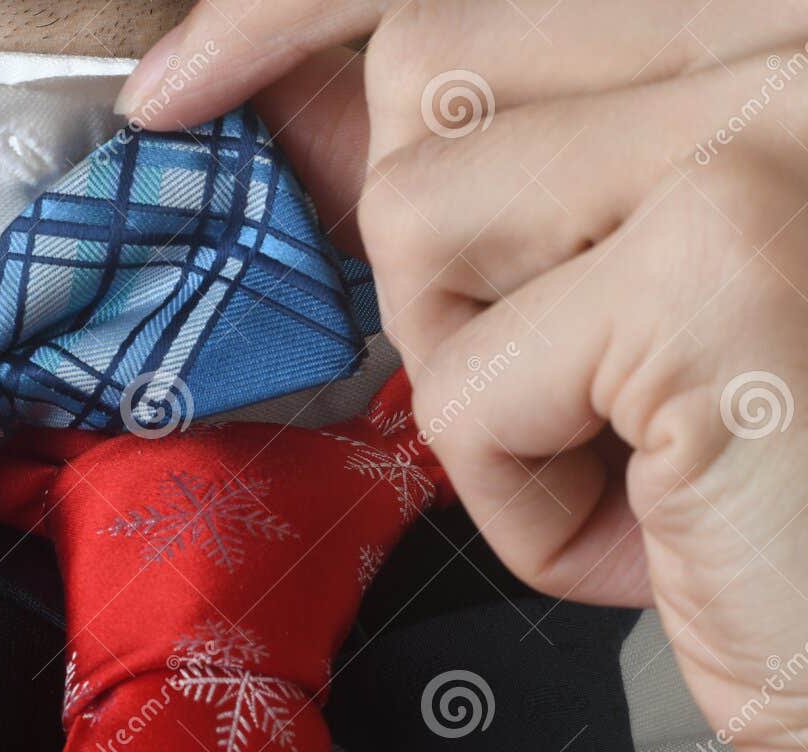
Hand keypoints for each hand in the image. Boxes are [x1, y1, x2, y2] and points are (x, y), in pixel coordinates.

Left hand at [120, 1, 807, 751]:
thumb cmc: (777, 487)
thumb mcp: (637, 285)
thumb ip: (506, 171)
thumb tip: (304, 116)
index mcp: (763, 29)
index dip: (294, 11)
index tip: (180, 80)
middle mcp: (789, 39)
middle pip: (431, 76)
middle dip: (438, 264)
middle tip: (564, 374)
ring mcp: (767, 133)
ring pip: (421, 223)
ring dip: (482, 380)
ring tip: (624, 450)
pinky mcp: (718, 273)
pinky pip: (464, 387)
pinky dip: (518, 499)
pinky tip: (652, 525)